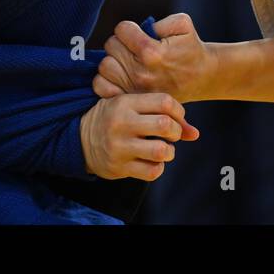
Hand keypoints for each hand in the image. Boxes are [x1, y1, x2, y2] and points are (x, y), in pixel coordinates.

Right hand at [79, 91, 199, 181]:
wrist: (78, 139)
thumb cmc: (114, 119)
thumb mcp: (131, 107)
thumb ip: (161, 113)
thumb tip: (195, 134)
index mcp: (126, 103)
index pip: (165, 102)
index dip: (179, 111)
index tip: (176, 117)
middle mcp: (122, 124)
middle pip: (165, 125)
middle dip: (177, 131)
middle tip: (172, 134)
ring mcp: (120, 147)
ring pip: (161, 151)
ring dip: (170, 152)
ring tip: (164, 149)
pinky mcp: (118, 167)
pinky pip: (152, 171)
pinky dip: (158, 168)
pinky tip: (152, 162)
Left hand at [95, 14, 216, 103]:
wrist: (200, 77)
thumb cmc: (190, 48)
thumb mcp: (183, 24)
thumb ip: (160, 21)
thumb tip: (142, 30)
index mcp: (152, 52)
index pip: (122, 30)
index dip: (129, 28)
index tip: (138, 33)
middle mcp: (140, 72)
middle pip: (111, 45)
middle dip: (121, 42)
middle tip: (135, 47)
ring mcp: (133, 88)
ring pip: (104, 65)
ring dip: (114, 59)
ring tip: (128, 60)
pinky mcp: (129, 99)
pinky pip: (101, 86)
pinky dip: (106, 79)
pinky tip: (120, 74)